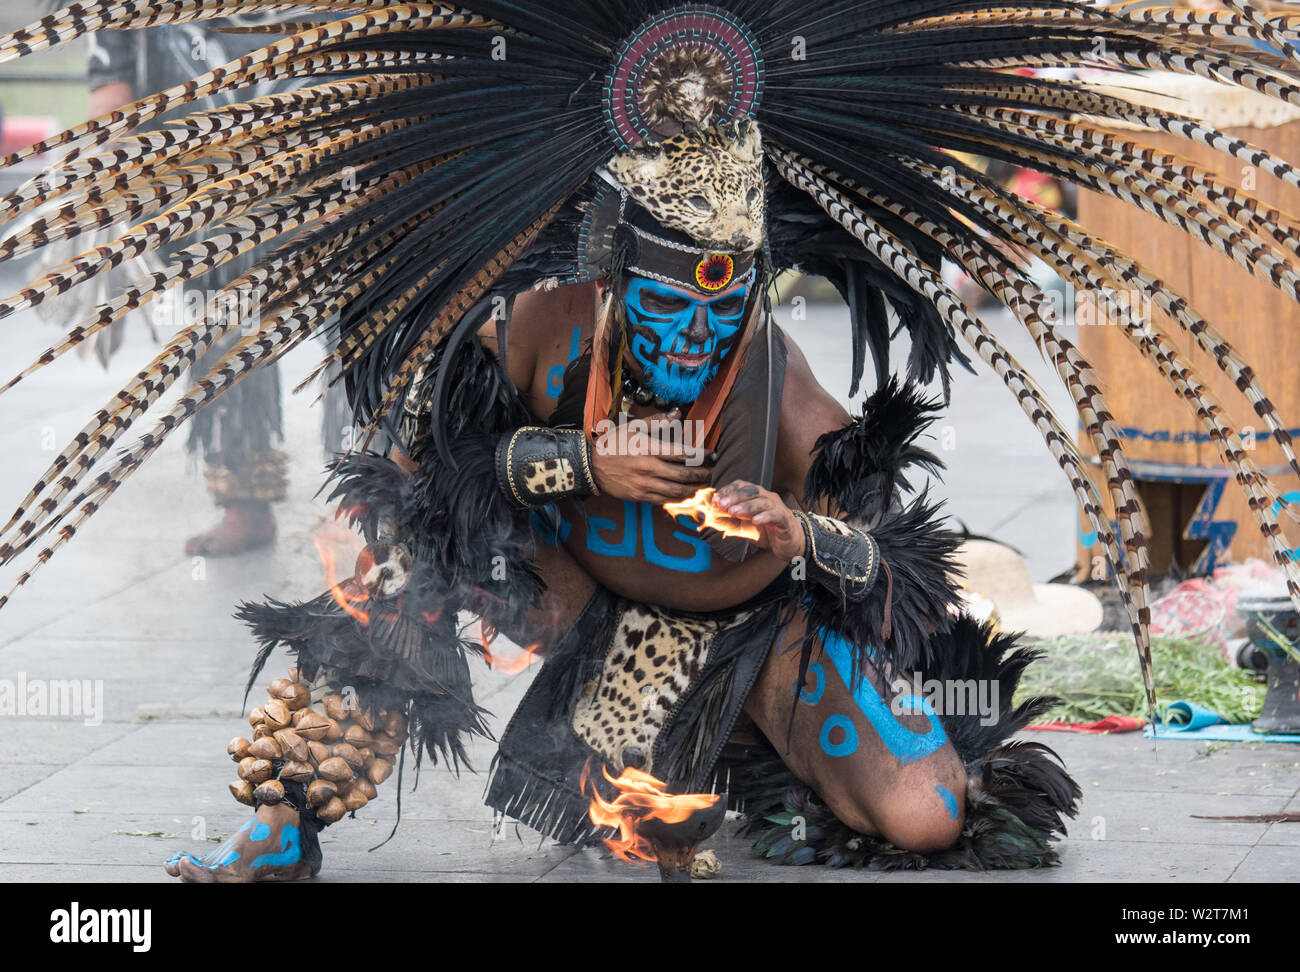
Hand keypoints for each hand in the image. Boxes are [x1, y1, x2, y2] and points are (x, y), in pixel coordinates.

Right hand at [590, 408, 713, 503]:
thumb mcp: (633, 427)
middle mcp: (648, 469)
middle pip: (684, 475)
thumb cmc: (613, 444)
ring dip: (695, 489)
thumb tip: (678, 413)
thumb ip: (657, 422)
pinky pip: (665, 500)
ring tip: (705, 485)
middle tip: (714, 471)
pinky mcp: (640, 497)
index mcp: (648, 449)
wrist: (591, 465)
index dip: (701, 456)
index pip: (682, 454)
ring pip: (677, 491)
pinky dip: (680, 499)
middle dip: (703, 474)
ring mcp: (644, 485)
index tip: (713, 455)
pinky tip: (688, 494)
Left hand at [713, 480, 805, 560]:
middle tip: (721, 504)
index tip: (715, 501)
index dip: (727, 491)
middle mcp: (766, 497)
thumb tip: (708, 517)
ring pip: (762, 502)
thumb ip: (726, 521)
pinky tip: (755, 520)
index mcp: (755, 496)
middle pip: (750, 491)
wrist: (788, 543)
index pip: (740, 486)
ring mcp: (777, 507)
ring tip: (733, 512)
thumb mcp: (741, 527)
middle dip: (734, 496)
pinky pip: (775, 515)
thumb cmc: (765, 532)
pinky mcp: (785, 519)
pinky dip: (765, 516)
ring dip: (746, 506)